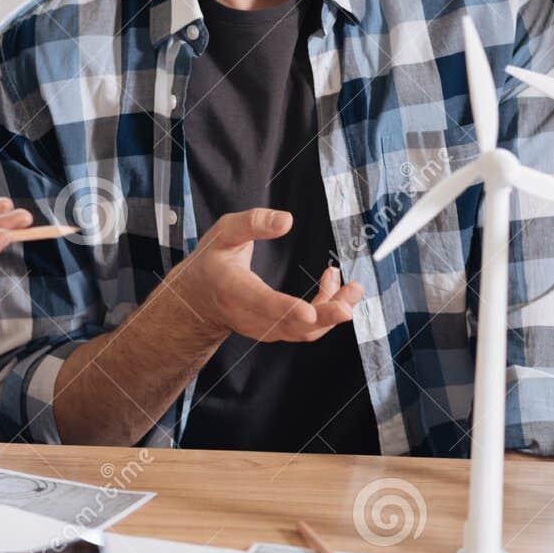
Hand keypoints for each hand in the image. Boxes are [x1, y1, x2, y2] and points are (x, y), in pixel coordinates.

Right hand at [168, 208, 363, 343]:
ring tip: (354, 289)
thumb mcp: (224, 232)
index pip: (260, 302)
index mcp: (233, 288)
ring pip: (303, 331)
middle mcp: (249, 316)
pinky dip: (325, 312)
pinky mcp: (276, 331)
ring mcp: (264, 328)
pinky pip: (305, 329)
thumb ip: (253, 223)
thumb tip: (287, 221)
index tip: (309, 311)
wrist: (199, 297)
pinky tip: (334, 285)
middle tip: (349, 301)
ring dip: (332, 312)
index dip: (285, 308)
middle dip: (325, 314)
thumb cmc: (213, 260)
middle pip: (291, 324)